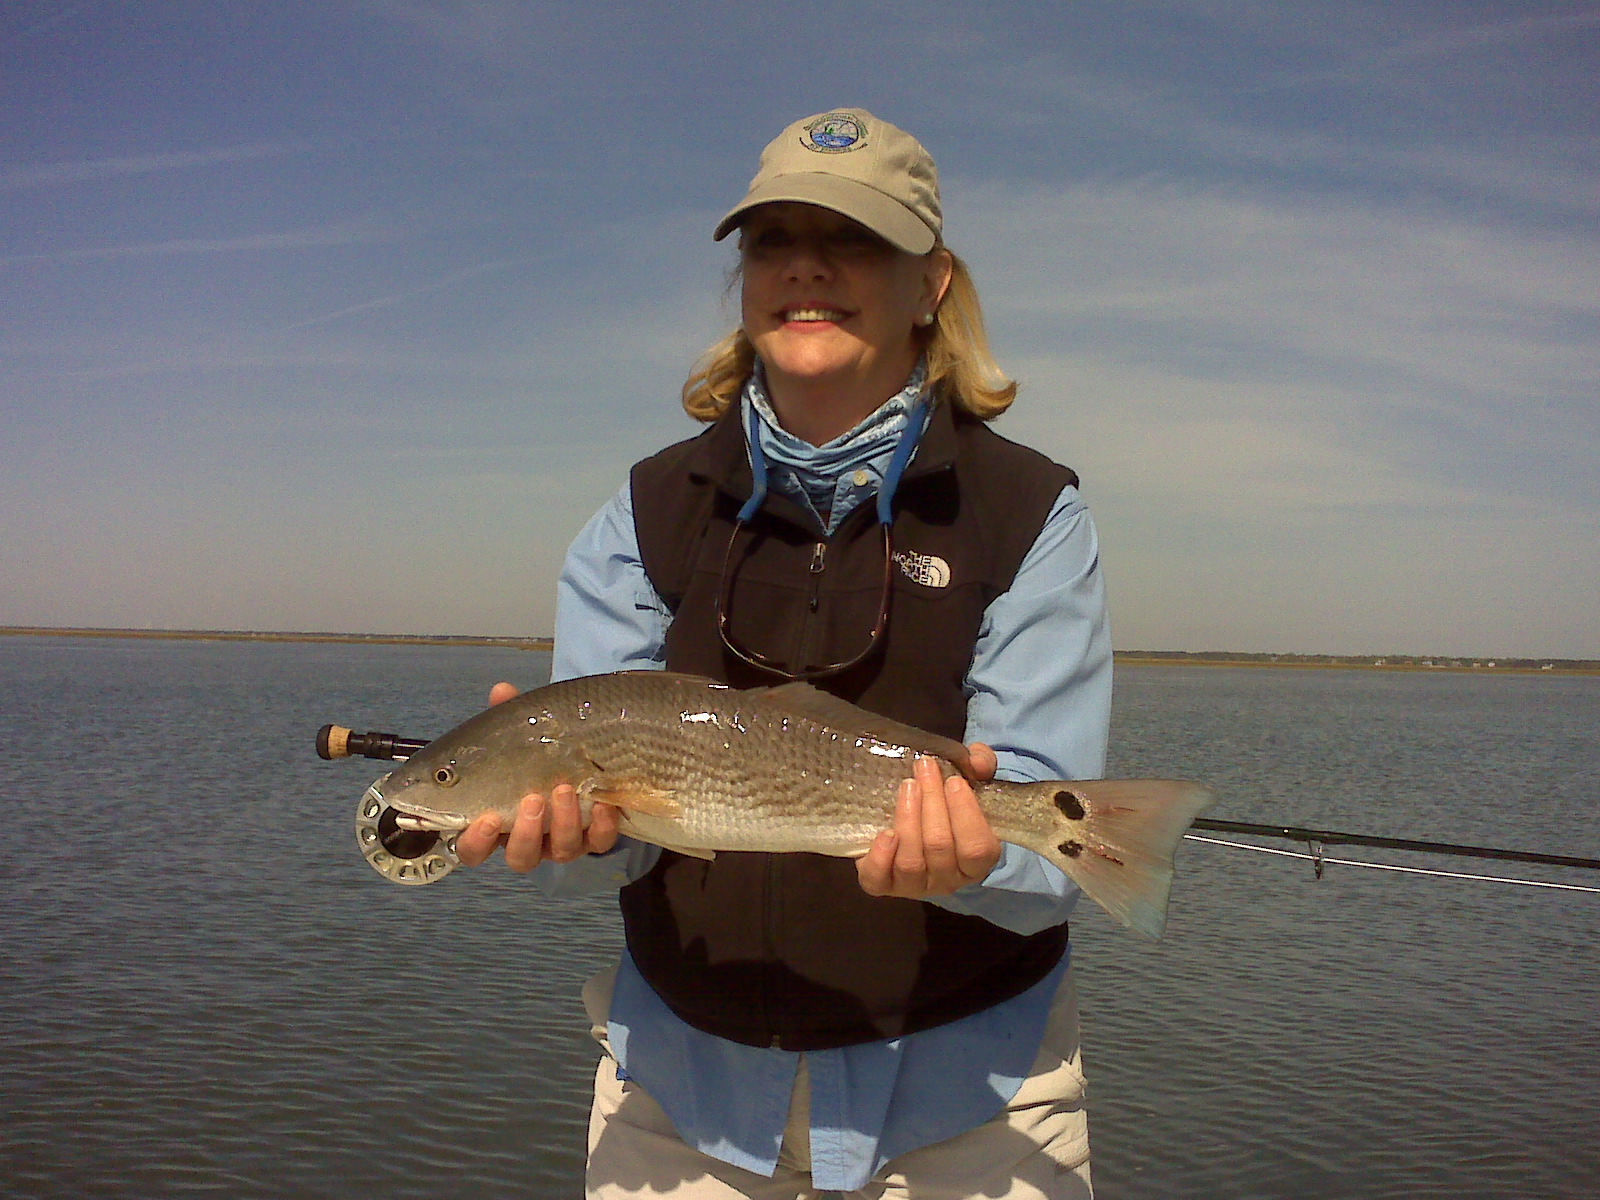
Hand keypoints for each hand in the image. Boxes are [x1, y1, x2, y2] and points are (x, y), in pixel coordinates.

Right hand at [453, 681, 620, 870]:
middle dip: (526, 832)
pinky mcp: (596, 838)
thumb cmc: (542, 752)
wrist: (590, 754)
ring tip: (564, 789)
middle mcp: (531, 839)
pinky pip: (599, 842)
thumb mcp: (525, 733)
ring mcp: (564, 842)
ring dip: (562, 823)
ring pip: (561, 851)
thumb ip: (510, 717)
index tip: (486, 819)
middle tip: (532, 799)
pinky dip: (602, 825)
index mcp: (499, 822)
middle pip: (520, 857)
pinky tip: (604, 803)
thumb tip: (502, 690)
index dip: (476, 842)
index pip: (474, 849)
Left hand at [857, 743, 1001, 898]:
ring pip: (911, 862)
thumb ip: (981, 766)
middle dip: (932, 802)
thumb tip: (977, 763)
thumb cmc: (948, 803)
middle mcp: (948, 880)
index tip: (953, 781)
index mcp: (976, 862)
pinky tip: (884, 832)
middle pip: (940, 847)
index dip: (965, 814)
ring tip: (907, 787)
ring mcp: (914, 886)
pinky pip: (879, 879)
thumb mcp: (970, 781)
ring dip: (908, 819)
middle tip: (925, 769)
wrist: (914, 821)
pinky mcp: (883, 884)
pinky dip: (880, 857)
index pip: (977, 848)